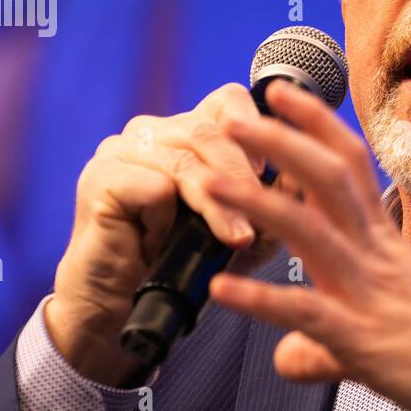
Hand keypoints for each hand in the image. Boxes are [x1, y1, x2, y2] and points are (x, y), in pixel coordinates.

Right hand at [45, 83, 270, 387]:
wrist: (121, 308)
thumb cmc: (185, 266)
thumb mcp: (244, 228)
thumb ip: (276, 197)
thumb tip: (310, 171)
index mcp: (185, 131)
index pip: (229, 102)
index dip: (259, 128)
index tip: (276, 168)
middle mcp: (151, 132)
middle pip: (210, 131)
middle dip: (245, 176)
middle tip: (267, 213)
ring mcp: (121, 151)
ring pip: (185, 160)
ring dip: (218, 203)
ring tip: (238, 239)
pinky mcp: (101, 178)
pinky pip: (152, 187)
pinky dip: (170, 218)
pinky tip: (167, 242)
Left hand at [206, 81, 410, 410]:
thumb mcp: (387, 341)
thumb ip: (327, 347)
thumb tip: (284, 358)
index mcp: (387, 246)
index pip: (351, 168)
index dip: (316, 126)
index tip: (282, 93)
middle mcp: (378, 258)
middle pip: (328, 179)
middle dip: (280, 142)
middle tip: (234, 114)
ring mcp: (372, 294)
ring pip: (311, 231)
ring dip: (257, 202)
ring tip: (211, 181)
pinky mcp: (366, 339)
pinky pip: (307, 311)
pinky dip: (261, 298)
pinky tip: (222, 289)